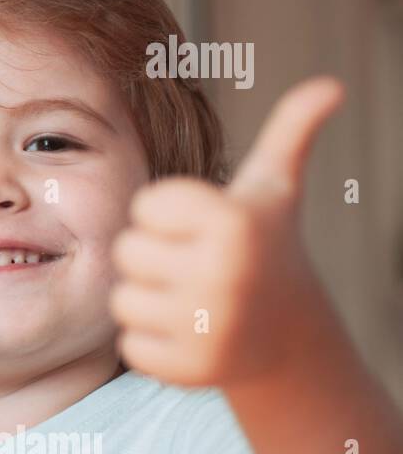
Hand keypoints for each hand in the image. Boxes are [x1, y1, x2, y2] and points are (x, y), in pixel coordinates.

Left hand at [109, 76, 345, 388]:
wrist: (290, 338)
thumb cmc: (267, 247)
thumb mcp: (273, 190)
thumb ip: (291, 132)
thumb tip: (331, 84)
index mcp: (233, 221)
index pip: (145, 205)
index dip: (168, 216)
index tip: (205, 231)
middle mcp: (223, 273)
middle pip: (127, 251)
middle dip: (154, 258)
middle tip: (197, 270)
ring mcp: (209, 326)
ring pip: (122, 301)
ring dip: (149, 302)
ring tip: (193, 303)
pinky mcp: (191, 369)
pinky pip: (130, 347)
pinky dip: (152, 344)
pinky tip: (191, 338)